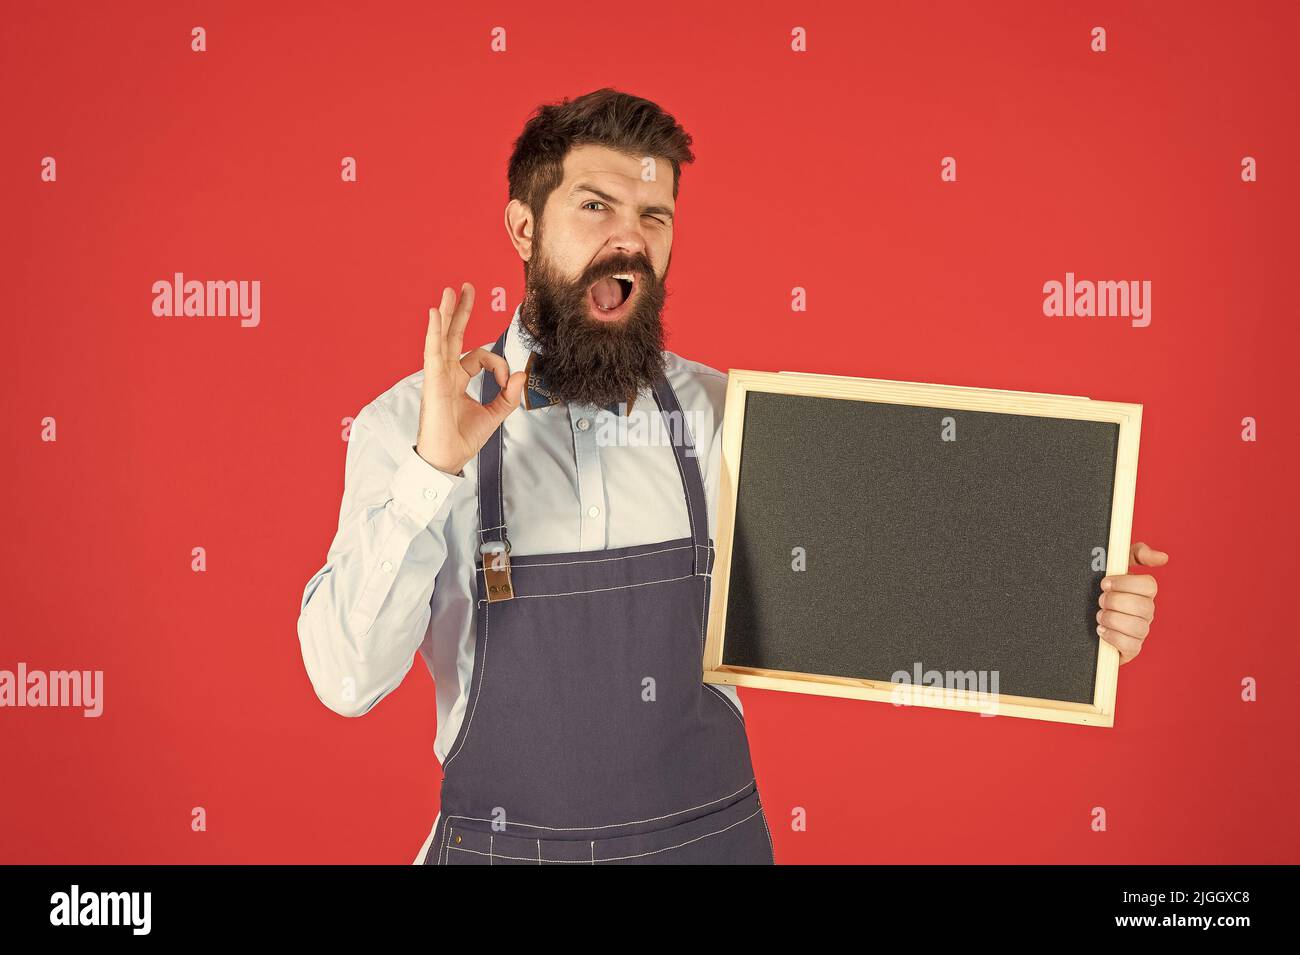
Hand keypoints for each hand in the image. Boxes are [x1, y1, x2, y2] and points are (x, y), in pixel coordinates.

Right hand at [415, 283, 525, 474]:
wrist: (447, 459)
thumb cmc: (462, 439)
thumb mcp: (494, 415)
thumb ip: (508, 396)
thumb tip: (521, 375)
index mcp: (457, 379)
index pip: (480, 357)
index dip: (499, 365)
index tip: (507, 383)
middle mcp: (445, 374)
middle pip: (453, 335)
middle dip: (461, 311)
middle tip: (466, 287)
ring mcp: (438, 376)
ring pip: (442, 338)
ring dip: (448, 314)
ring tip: (450, 291)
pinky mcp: (434, 383)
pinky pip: (434, 353)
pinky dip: (435, 332)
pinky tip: (437, 314)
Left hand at [1097, 541, 1168, 663]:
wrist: (1078, 616)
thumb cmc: (1100, 589)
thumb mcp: (1113, 565)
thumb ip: (1137, 554)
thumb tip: (1162, 557)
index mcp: (1144, 591)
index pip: (1149, 585)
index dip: (1126, 583)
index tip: (1104, 583)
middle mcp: (1146, 611)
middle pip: (1143, 607)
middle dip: (1115, 602)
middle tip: (1099, 600)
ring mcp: (1141, 631)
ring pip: (1138, 627)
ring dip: (1113, 619)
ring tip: (1099, 616)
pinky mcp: (1131, 649)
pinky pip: (1131, 646)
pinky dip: (1113, 637)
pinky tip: (1101, 630)